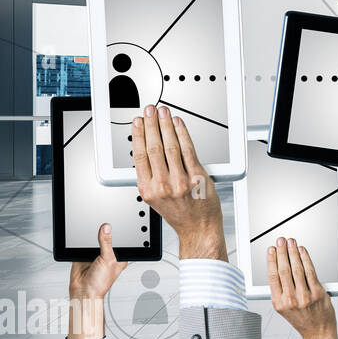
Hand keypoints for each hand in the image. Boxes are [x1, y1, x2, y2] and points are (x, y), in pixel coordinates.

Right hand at [68, 224, 127, 338]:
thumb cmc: (100, 283)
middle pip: (107, 238)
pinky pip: (81, 244)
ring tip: (92, 227)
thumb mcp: (108, 259)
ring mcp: (95, 254)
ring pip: (94, 240)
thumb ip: (106, 243)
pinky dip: (80, 241)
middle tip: (103, 221)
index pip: (123, 240)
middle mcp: (108, 254)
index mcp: (119, 256)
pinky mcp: (83, 255)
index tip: (122, 220)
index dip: (123, 231)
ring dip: (91, 235)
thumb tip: (106, 228)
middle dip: (105, 231)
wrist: (82, 291)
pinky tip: (81, 236)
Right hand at [133, 105, 223, 259]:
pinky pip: (189, 151)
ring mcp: (181, 181)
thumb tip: (146, 150)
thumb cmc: (179, 213)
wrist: (198, 228)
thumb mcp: (155, 198)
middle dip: (151, 125)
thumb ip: (149, 177)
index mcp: (147, 190)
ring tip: (164, 113)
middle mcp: (163, 185)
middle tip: (150, 110)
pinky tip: (179, 125)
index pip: (139, 156)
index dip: (138, 135)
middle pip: (154, 148)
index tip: (137, 122)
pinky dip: (184, 135)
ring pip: (171, 146)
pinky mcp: (198, 177)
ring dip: (166, 126)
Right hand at [267, 238, 337, 338]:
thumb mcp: (284, 309)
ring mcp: (305, 296)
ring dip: (294, 253)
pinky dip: (307, 259)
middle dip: (282, 252)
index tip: (271, 250)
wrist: (318, 332)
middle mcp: (290, 300)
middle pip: (284, 270)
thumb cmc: (302, 320)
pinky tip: (303, 252)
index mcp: (279, 303)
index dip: (271, 260)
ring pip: (297, 269)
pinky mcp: (317, 293)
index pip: (272, 277)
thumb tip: (277, 269)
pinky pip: (311, 272)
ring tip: (291, 243)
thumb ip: (280, 291)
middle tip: (281, 241)